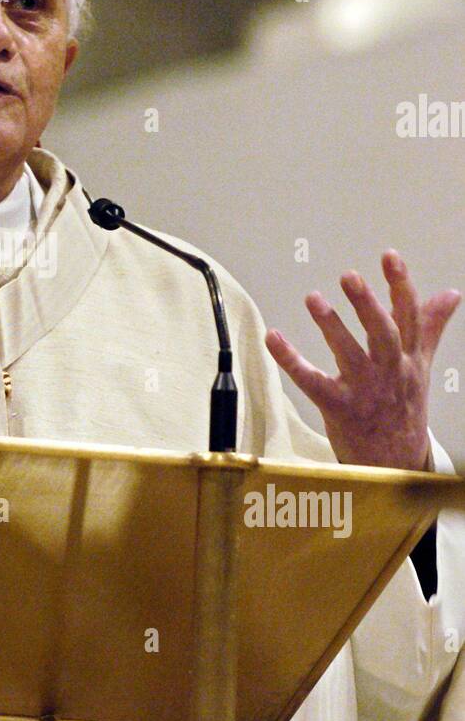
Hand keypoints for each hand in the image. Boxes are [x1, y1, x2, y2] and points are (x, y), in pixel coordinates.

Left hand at [265, 250, 460, 469]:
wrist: (395, 465)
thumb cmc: (404, 407)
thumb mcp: (421, 366)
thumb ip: (430, 327)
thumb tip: (451, 293)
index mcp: (409, 358)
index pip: (409, 317)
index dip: (401, 285)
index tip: (389, 256)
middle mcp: (390, 373)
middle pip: (383, 335)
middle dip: (368, 305)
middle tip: (349, 275)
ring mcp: (365, 392)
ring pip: (350, 356)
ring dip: (332, 326)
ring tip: (313, 298)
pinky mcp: (339, 409)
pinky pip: (312, 383)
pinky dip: (291, 360)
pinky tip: (274, 338)